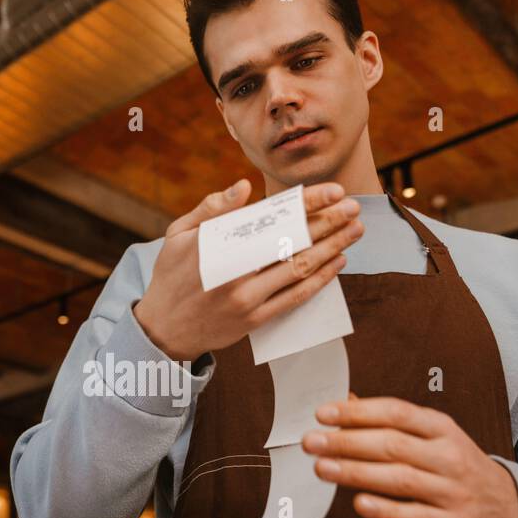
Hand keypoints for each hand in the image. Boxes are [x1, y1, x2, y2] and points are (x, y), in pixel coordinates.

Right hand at [133, 180, 364, 361]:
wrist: (163, 330)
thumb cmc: (172, 275)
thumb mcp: (178, 235)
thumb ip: (211, 209)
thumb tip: (244, 187)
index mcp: (216, 244)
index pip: (271, 217)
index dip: (307, 203)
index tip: (333, 191)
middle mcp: (234, 271)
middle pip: (292, 241)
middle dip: (329, 222)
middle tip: (354, 208)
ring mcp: (246, 298)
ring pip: (299, 269)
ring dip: (332, 248)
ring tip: (354, 231)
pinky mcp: (254, 320)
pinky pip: (294, 298)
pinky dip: (319, 279)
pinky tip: (337, 262)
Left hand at [300, 394, 517, 517]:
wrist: (507, 506)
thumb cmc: (456, 465)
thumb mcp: (434, 435)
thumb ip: (392, 421)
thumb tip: (346, 401)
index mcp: (441, 428)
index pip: (396, 413)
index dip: (358, 412)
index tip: (324, 413)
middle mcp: (447, 456)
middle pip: (392, 445)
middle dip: (347, 442)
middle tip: (312, 442)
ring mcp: (450, 491)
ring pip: (399, 479)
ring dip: (356, 473)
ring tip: (322, 468)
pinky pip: (413, 516)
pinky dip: (385, 510)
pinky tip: (358, 503)